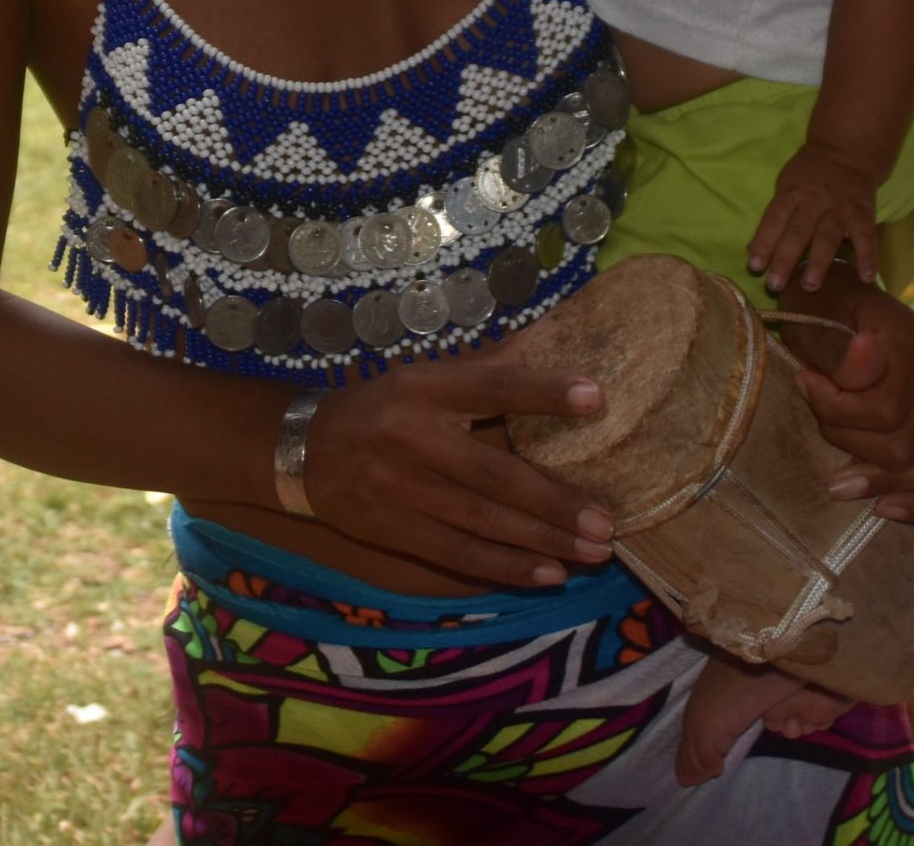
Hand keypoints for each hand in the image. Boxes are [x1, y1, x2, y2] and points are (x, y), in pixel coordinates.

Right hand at [301, 350, 617, 588]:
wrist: (306, 452)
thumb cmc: (382, 406)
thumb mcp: (424, 376)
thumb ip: (484, 370)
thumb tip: (550, 340)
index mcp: (425, 388)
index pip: (491, 385)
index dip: (542, 391)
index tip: (596, 396)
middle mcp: (413, 437)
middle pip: (493, 473)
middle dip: (554, 502)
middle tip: (607, 522)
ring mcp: (401, 490)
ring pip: (482, 522)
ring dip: (542, 541)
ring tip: (593, 552)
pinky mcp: (394, 531)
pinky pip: (458, 555)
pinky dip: (505, 567)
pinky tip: (547, 575)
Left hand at [748, 143, 878, 293]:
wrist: (846, 151)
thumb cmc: (808, 175)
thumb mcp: (786, 187)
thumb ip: (774, 218)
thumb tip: (752, 251)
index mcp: (791, 194)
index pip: (774, 220)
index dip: (763, 243)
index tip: (754, 267)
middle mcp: (814, 202)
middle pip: (797, 232)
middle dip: (785, 259)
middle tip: (775, 285)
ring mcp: (839, 209)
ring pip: (827, 237)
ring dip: (819, 262)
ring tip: (810, 286)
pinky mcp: (862, 215)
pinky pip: (866, 237)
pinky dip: (868, 257)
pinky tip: (866, 277)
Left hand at [777, 263, 913, 524]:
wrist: (834, 298)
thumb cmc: (817, 305)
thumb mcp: (811, 312)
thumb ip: (835, 347)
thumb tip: (867, 360)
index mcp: (913, 337)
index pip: (885, 410)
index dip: (835, 412)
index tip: (804, 382)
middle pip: (904, 445)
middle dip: (847, 442)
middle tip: (815, 414)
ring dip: (880, 478)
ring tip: (838, 477)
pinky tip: (883, 508)